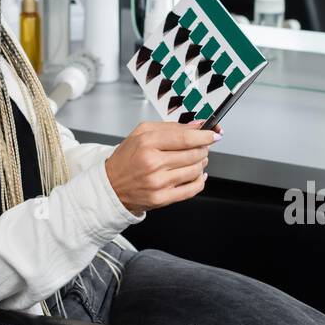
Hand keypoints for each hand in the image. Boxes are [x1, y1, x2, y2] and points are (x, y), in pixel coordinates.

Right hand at [104, 120, 219, 215]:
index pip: (185, 138)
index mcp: (147, 143)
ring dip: (201, 163)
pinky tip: (196, 174)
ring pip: (196, 170)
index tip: (213, 134)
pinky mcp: (162, 198)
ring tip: (194, 159)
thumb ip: (171, 127)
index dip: (204, 135)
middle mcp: (153, 163)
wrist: (111, 185)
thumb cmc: (127, 158)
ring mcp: (158, 182)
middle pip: (194, 153)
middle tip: (201, 146)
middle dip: (203, 148)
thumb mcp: (142, 133)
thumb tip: (197, 126)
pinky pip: (192, 189)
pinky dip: (200, 180)